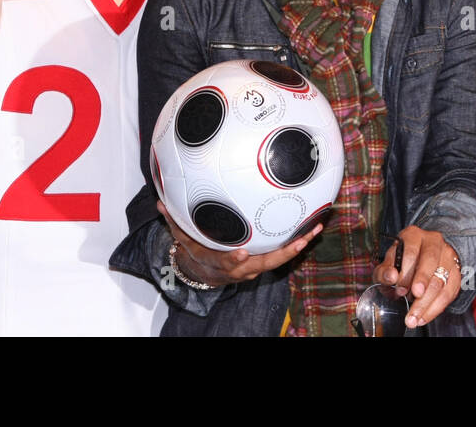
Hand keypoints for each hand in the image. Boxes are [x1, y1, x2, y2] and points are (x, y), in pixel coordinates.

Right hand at [158, 202, 321, 287]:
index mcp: (221, 262)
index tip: (241, 253)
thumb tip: (160, 202)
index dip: (234, 260)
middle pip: (265, 263)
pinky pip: (284, 252)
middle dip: (284, 253)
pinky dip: (298, 241)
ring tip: (315, 227)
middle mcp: (242, 267)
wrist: (207, 273)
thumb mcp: (183, 238)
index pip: (227, 263)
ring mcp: (256, 265)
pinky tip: (312, 225)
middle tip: (300, 241)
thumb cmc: (197, 251)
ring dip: (299, 244)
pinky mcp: (266, 260)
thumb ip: (174, 221)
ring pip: (280, 258)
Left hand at [374, 226, 460, 328]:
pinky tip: (423, 317)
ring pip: (441, 280)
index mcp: (413, 235)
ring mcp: (448, 256)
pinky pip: (449, 293)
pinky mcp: (456, 273)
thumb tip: (390, 277)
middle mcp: (433, 242)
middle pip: (430, 261)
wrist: (422, 259)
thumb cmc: (402, 262)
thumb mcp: (389, 263)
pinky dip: (435, 308)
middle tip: (413, 298)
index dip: (405, 271)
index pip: (410, 251)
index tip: (399, 288)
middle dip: (421, 282)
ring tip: (413, 317)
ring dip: (426, 302)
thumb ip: (384, 271)